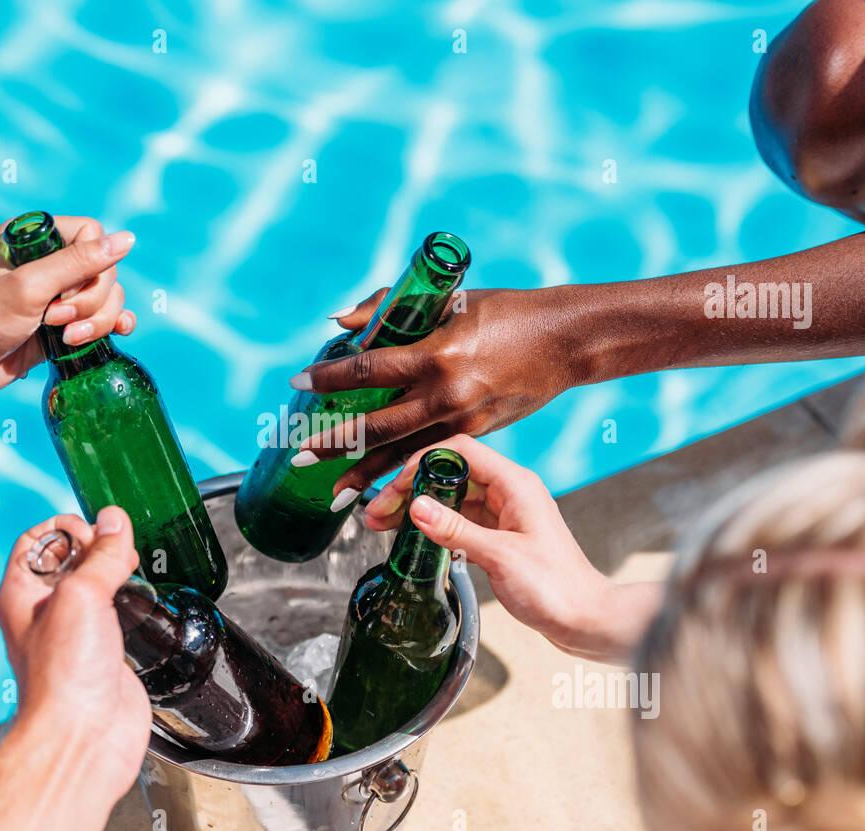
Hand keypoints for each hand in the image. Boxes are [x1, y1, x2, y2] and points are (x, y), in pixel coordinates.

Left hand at [0, 216, 137, 399]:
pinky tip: (114, 336)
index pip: (92, 235)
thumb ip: (79, 263)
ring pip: (110, 297)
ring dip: (97, 321)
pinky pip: (108, 317)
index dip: (88, 267)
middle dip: (89, 302)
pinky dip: (112, 326)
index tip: (60, 293)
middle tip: (54, 319)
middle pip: (105, 270)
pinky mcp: (67, 321)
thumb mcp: (31, 286)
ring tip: (65, 338)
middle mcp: (49, 260)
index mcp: (34, 236)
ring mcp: (60, 292)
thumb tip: (128, 240)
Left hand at [0, 508, 150, 794]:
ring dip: (116, 572)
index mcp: (21, 595)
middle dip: (97, 547)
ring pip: (95, 585)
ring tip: (130, 572)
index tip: (92, 535)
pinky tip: (142, 599)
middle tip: (115, 554)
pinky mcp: (103, 651)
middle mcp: (44, 612)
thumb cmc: (63, 677)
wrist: (85, 735)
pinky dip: (131, 598)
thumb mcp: (81, 596)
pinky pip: (116, 612)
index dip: (65, 528)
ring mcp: (74, 632)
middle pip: (70, 559)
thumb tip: (114, 522)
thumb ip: (101, 555)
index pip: (37, 540)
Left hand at [295, 286, 586, 492]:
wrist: (566, 341)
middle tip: (298, 455)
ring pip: (404, 455)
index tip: (298, 382)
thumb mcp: (449, 301)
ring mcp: (464, 421)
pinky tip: (381, 487)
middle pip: (379, 426)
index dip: (329, 377)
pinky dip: (403, 473)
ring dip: (366, 476)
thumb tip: (339, 323)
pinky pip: (431, 457)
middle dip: (336, 443)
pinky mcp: (478, 434)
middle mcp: (447, 394)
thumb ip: (389, 308)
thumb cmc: (506, 311)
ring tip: (334, 496)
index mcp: (437, 354)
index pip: (368, 369)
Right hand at [363, 434, 660, 662]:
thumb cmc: (557, 589)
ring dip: (419, 508)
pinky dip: (435, 526)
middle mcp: (510, 491)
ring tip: (383, 524)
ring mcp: (506, 513)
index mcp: (516, 484)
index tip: (392, 488)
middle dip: (411, 488)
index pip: (458, 452)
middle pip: (450, 473)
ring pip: (452, 497)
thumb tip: (416, 507)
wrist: (585, 620)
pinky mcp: (501, 535)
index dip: (419, 464)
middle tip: (376, 511)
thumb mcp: (500, 557)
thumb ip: (455, 530)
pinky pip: (461, 519)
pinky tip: (414, 538)